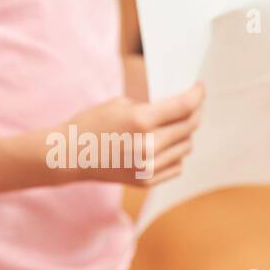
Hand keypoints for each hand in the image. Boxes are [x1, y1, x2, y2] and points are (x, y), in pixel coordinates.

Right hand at [57, 83, 204, 185]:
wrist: (69, 155)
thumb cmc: (91, 124)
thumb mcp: (120, 104)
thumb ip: (151, 107)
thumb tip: (178, 108)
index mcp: (141, 121)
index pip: (184, 106)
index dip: (197, 94)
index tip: (199, 87)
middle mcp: (149, 146)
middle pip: (189, 126)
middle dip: (195, 111)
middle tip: (194, 103)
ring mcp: (149, 167)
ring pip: (186, 147)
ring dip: (185, 133)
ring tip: (176, 124)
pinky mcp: (147, 181)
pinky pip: (177, 165)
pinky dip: (176, 153)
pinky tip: (165, 144)